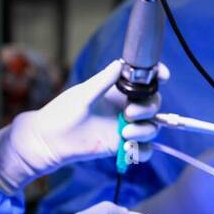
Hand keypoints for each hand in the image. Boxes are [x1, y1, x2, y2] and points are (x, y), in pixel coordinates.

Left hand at [0, 59, 167, 193]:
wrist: (50, 140)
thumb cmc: (62, 113)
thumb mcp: (84, 93)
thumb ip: (103, 80)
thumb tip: (120, 63)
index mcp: (118, 92)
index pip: (145, 82)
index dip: (158, 76)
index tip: (163, 75)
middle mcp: (125, 108)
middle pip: (153, 105)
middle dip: (148, 108)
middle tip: (128, 113)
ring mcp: (125, 127)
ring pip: (152, 127)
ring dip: (145, 130)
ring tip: (125, 133)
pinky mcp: (122, 147)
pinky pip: (144, 150)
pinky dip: (142, 150)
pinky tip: (129, 148)